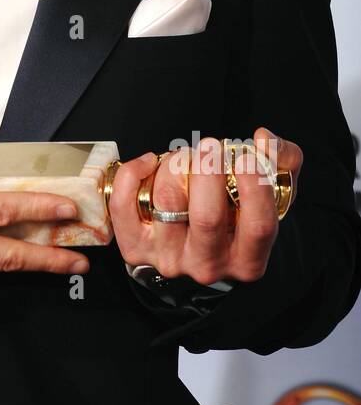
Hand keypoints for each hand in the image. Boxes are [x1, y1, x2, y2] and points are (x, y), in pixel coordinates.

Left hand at [109, 128, 302, 285]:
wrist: (193, 247)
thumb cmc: (235, 216)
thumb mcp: (270, 196)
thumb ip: (279, 162)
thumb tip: (263, 138)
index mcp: (248, 259)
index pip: (258, 226)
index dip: (255, 186)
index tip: (245, 156)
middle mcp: (209, 265)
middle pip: (207, 217)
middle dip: (208, 171)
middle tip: (210, 146)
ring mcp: (169, 259)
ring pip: (167, 203)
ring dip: (174, 166)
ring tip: (184, 156)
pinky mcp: (136, 248)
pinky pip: (125, 206)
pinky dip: (133, 174)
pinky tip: (150, 162)